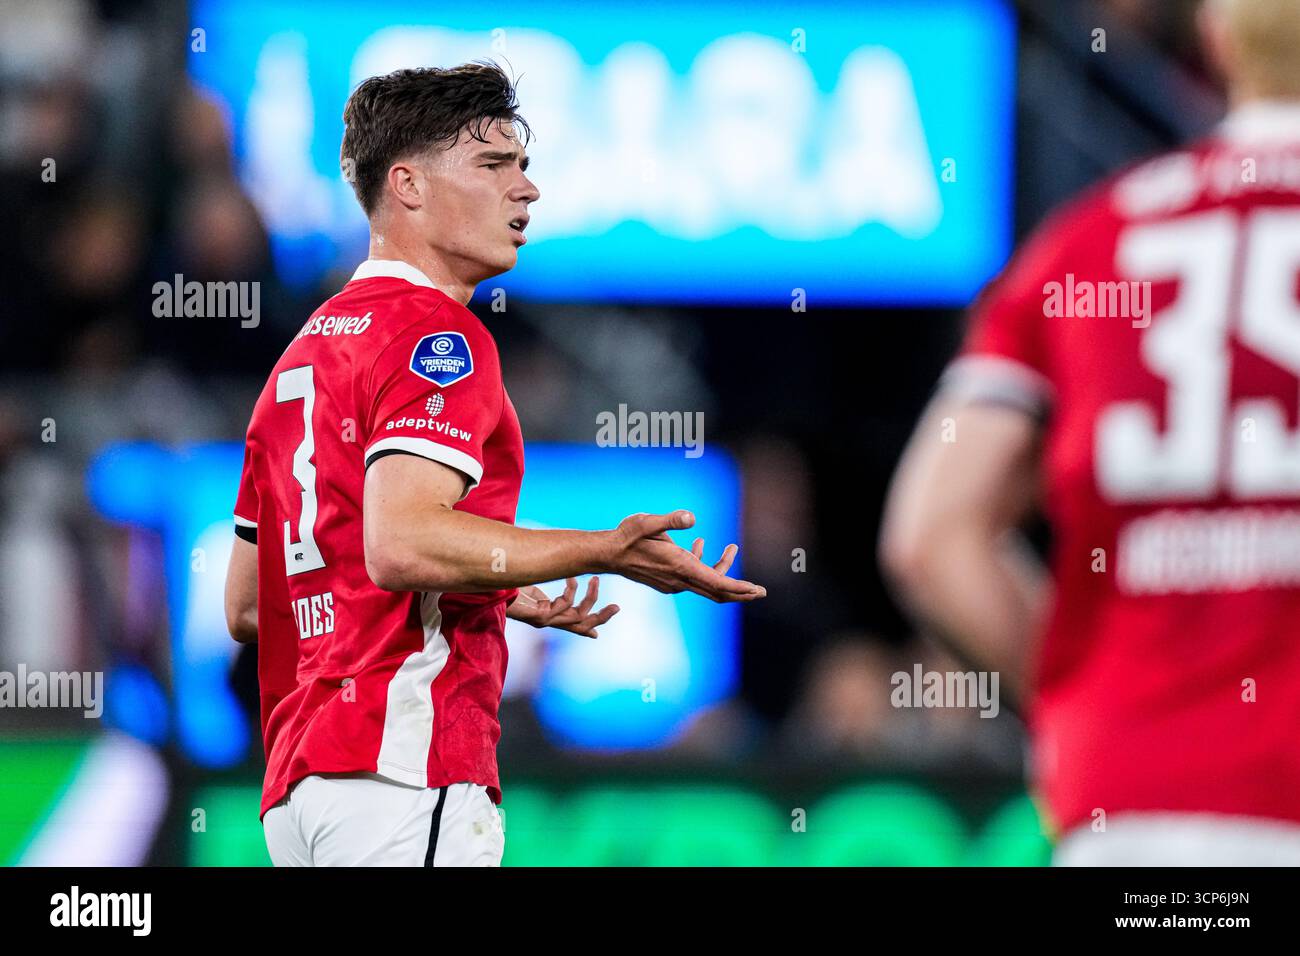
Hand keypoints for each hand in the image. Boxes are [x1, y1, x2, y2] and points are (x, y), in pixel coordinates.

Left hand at [507, 577, 618, 637]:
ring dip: (590, 598)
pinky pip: (563, 607)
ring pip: (577, 618)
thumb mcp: (536, 588)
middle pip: (582, 626)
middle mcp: (548, 620)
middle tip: (617, 606)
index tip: (612, 611)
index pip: (577, 623)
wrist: (489, 589)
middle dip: (601, 618)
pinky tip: (571, 577)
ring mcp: (543, 620)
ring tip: (594, 579)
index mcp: (549, 614)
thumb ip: (550, 589)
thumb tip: (568, 579)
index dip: (595, 621)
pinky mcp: (538, 617)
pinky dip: (570, 592)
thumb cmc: (509, 587)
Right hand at [602, 510, 766, 602]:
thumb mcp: (647, 522)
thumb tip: (692, 518)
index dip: (740, 587)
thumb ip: (670, 520)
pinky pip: (694, 577)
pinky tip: (701, 545)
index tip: (758, 591)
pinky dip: (704, 565)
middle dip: (740, 590)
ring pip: (706, 582)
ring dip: (721, 568)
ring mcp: (673, 582)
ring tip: (732, 547)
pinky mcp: (668, 579)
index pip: (717, 582)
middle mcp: (679, 579)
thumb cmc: (627, 536)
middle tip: (760, 591)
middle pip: (717, 591)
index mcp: (680, 567)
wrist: (607, 553)